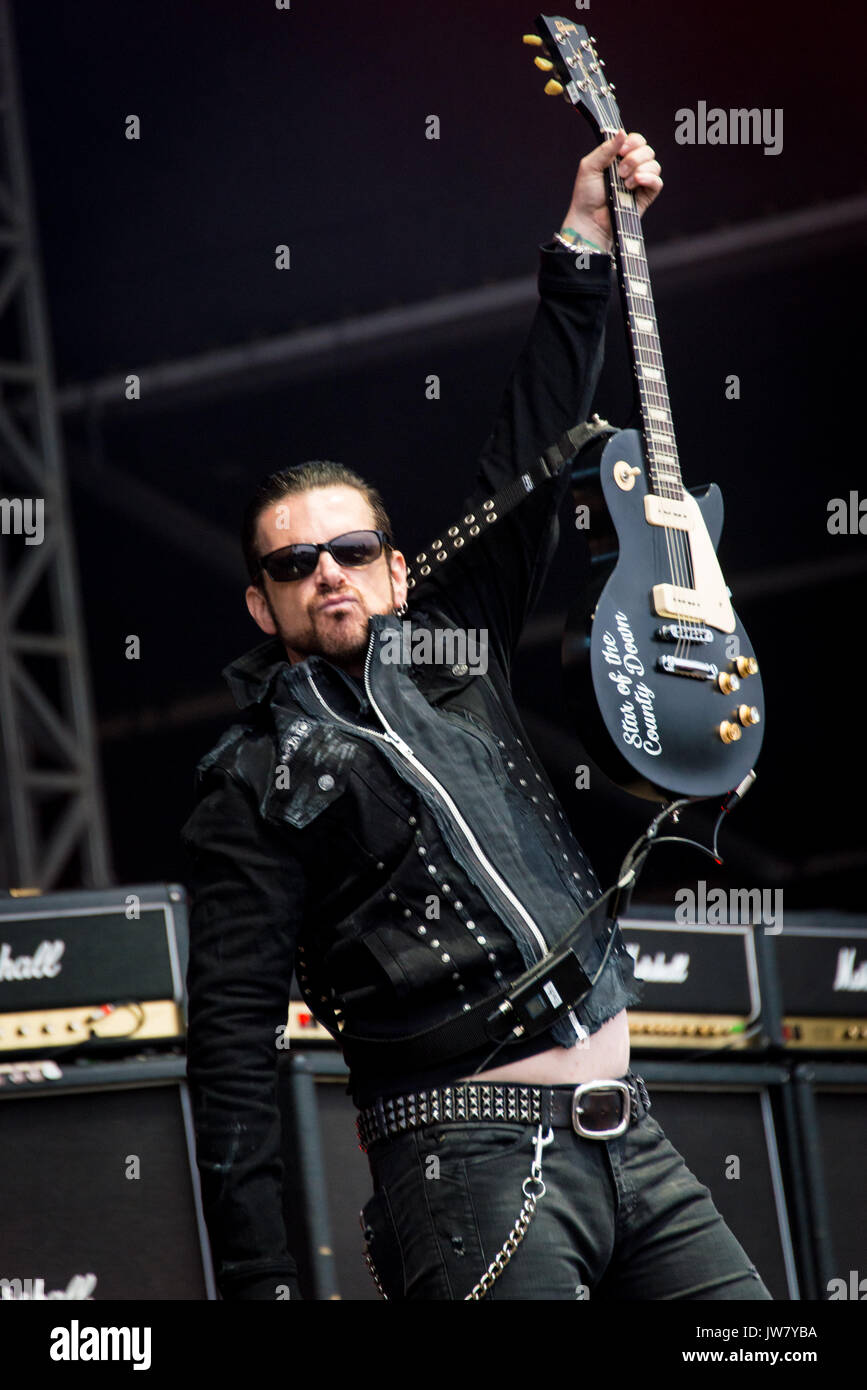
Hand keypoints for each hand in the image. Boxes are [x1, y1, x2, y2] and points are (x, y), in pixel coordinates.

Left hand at [560, 130, 662, 251]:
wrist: (590, 221)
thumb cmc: (586, 196)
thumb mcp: (589, 166)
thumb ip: (605, 148)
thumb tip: (622, 132)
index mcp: (619, 158)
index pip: (636, 140)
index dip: (632, 142)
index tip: (621, 151)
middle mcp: (631, 168)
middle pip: (647, 150)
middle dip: (634, 158)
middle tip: (620, 172)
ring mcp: (640, 182)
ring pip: (654, 164)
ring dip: (639, 169)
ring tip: (624, 183)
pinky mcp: (646, 196)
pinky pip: (658, 182)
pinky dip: (649, 178)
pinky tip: (636, 182)